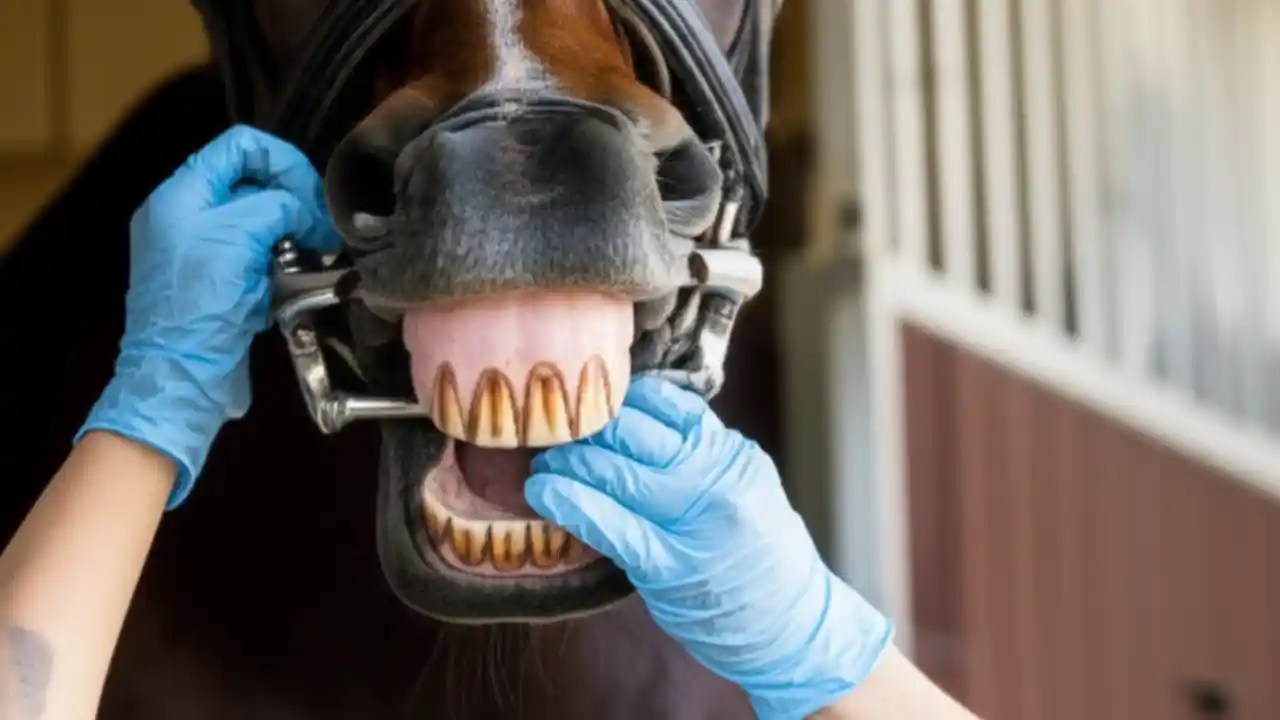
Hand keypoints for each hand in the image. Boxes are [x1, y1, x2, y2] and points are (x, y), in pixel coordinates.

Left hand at [77, 124, 340, 507]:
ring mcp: (204, 253)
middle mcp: (189, 217)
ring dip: (291, 236)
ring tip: (311, 256)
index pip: (239, 146)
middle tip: (318, 229)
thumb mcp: (238, 235)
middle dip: (291, 201)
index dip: (281, 160)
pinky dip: (282, 266)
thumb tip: (304, 210)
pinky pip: (260, 259)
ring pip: (262, 223)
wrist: (181, 377)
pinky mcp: (221, 286)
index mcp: (182, 195)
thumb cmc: (199, 304)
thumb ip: (275, 205)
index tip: (310, 195)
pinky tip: (293, 284)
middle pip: (254, 183)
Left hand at [525, 376, 893, 719]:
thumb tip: (632, 423)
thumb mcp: (745, 486)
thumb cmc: (762, 557)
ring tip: (540, 463)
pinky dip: (573, 504)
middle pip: (635, 430)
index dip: (617, 399)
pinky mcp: (669, 566)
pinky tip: (546, 493)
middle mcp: (716, 478)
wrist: (797, 627)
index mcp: (731, 454)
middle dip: (585, 427)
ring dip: (569, 462)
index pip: (664, 403)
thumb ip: (698, 454)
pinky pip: (612, 526)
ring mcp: (693, 522)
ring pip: (618, 472)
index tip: (587, 401)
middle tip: (551, 431)